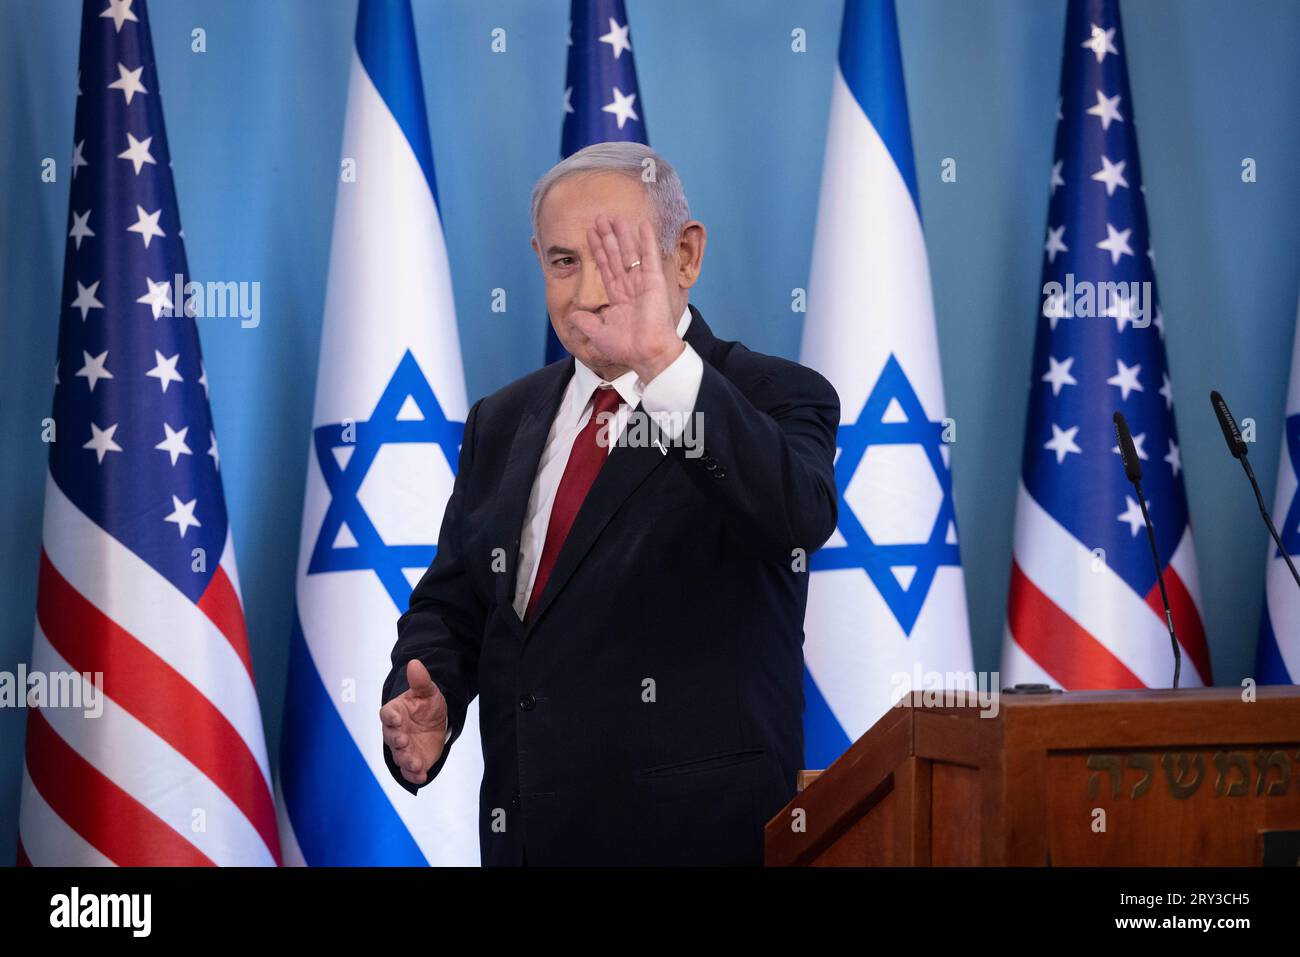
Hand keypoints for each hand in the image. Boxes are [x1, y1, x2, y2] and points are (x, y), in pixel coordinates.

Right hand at [379, 660, 448, 785]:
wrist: (435, 722)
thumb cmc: (426, 705)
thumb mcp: (427, 691)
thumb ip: (421, 680)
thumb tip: (415, 663)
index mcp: (395, 712)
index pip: (387, 714)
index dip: (390, 716)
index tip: (395, 717)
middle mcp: (395, 732)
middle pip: (391, 738)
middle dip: (397, 740)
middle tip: (404, 741)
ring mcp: (403, 748)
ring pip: (400, 757)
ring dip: (406, 760)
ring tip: (415, 763)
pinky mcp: (413, 761)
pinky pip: (410, 771)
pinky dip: (413, 775)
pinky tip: (421, 777)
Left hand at [576, 214, 684, 381]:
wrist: (647, 353)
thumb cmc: (626, 348)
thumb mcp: (598, 334)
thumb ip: (585, 322)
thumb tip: (572, 316)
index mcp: (618, 298)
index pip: (605, 268)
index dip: (597, 251)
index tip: (590, 234)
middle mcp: (629, 288)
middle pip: (615, 256)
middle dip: (607, 238)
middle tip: (599, 218)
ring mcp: (642, 283)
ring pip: (629, 253)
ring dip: (622, 235)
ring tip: (614, 217)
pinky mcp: (654, 281)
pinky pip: (650, 257)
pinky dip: (647, 240)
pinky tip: (643, 225)